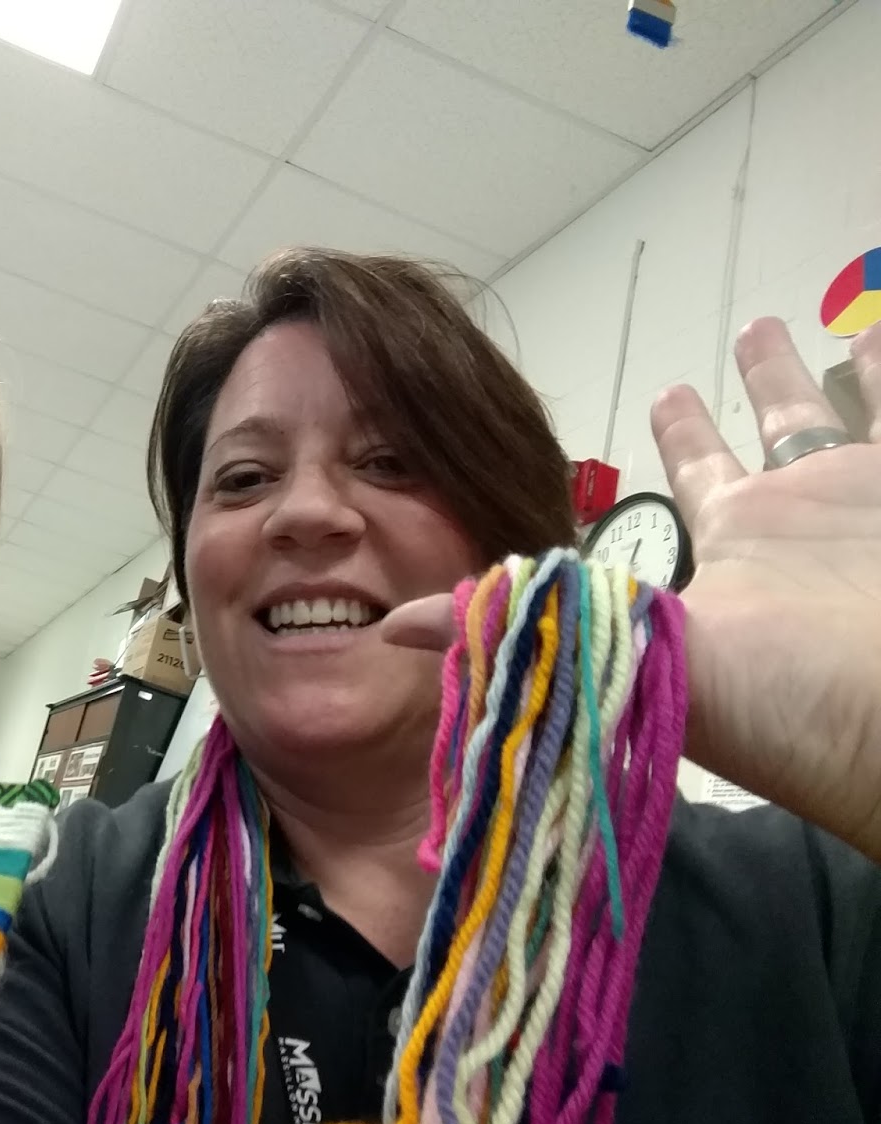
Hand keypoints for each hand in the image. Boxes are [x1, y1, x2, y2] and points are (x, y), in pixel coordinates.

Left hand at [385, 319, 880, 856]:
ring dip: (802, 376)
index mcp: (720, 552)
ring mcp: (849, 508)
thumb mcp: (633, 648)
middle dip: (723, 413)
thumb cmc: (774, 696)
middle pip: (745, 453)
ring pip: (820, 422)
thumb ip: (523, 622)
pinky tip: (878, 332)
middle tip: (721, 350)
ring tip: (779, 326)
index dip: (678, 438)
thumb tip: (392, 624)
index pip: (686, 485)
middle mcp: (783, 527)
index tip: (668, 396)